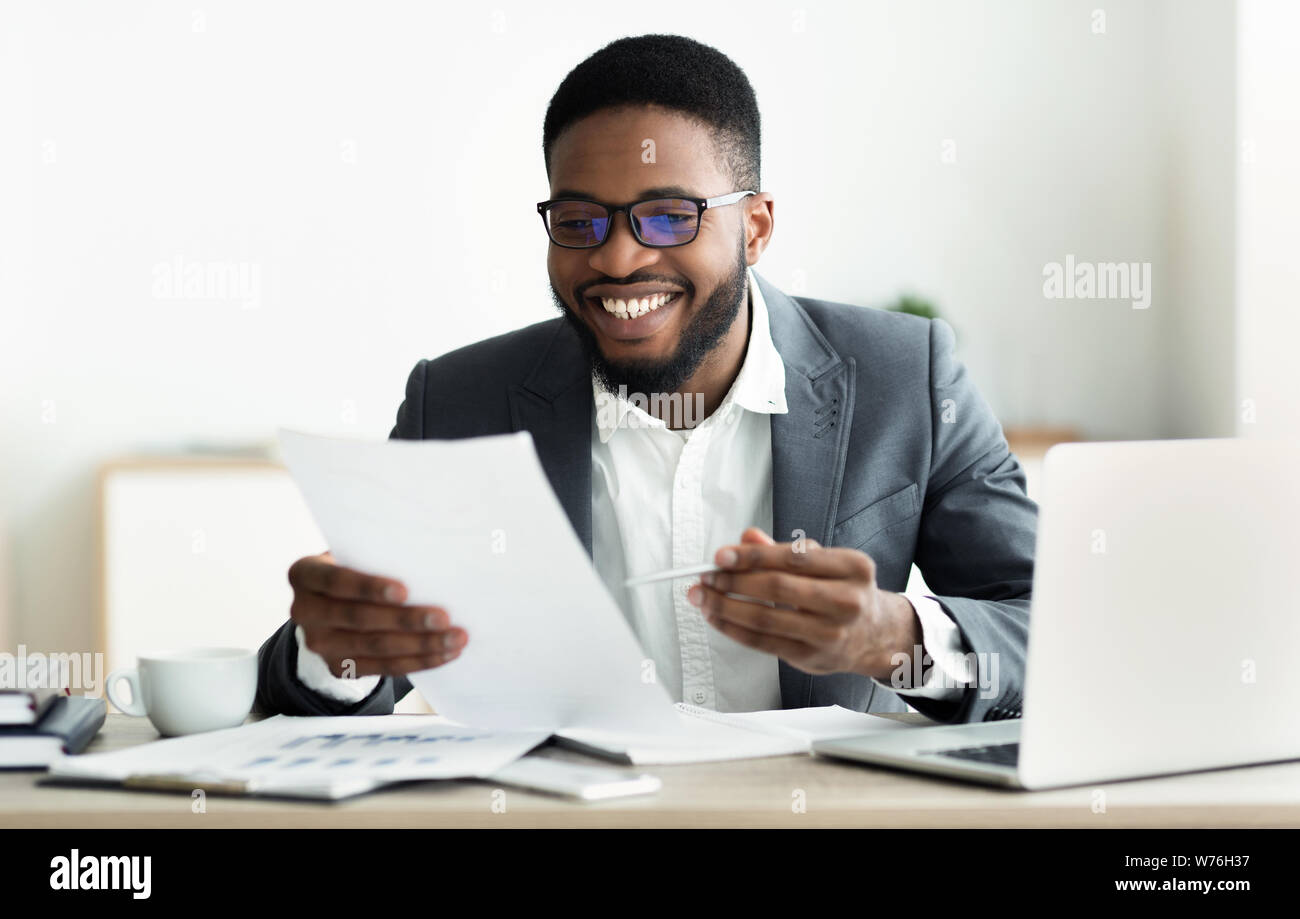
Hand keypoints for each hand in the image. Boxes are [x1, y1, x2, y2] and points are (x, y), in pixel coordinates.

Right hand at [287, 552, 466, 678]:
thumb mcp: (354, 553)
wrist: (331, 601)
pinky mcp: (338, 667)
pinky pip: (384, 667)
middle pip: (360, 618)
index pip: (336, 581)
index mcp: (305, 574)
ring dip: (421, 645)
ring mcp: (319, 643)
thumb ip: (377, 556)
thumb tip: (431, 562)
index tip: (405, 591)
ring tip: (455, 638)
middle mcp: (304, 611)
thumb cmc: (355, 566)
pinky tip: (444, 654)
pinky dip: (418, 661)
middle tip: (444, 618)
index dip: (369, 587)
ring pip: (376, 647)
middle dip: (407, 620)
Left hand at [685, 528, 920, 679]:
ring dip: (726, 607)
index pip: (793, 557)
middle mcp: (846, 601)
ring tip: (704, 597)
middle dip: (733, 581)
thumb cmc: (844, 591)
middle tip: (706, 576)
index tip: (722, 555)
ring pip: (765, 618)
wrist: (873, 634)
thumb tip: (748, 537)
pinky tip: (718, 618)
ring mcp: (829, 633)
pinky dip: (734, 629)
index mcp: (852, 567)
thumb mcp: (825, 561)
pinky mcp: (811, 657)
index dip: (752, 556)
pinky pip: (763, 643)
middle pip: (777, 588)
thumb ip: (785, 549)